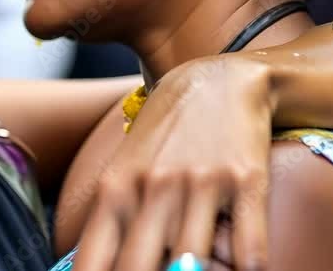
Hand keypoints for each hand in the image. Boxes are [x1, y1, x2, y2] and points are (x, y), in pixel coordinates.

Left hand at [72, 55, 273, 270]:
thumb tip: (83, 268)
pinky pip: (249, 245)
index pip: (94, 258)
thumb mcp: (126, 168)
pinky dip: (245, 268)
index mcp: (117, 188)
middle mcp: (155, 186)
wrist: (218, 80)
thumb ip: (111, 218)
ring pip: (192, 261)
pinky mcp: (246, 180)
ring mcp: (201, 183)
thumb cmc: (166, 132)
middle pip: (137, 266)